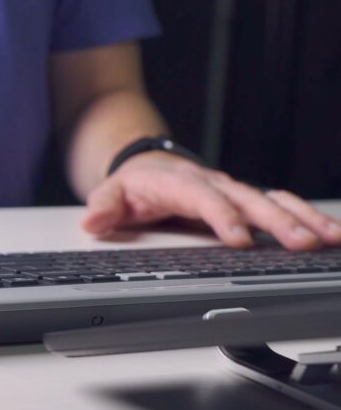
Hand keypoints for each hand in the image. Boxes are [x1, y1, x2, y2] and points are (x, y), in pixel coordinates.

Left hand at [81, 151, 340, 249]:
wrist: (149, 167)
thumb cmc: (135, 185)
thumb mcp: (111, 192)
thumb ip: (103, 206)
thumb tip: (93, 219)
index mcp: (182, 183)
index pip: (206, 199)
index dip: (223, 217)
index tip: (238, 237)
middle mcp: (214, 184)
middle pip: (249, 200)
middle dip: (276, 221)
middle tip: (301, 243)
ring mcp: (234, 192)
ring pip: (273, 201)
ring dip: (303, 219)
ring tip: (330, 238)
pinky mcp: (247, 202)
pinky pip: (281, 207)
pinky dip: (307, 218)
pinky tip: (331, 234)